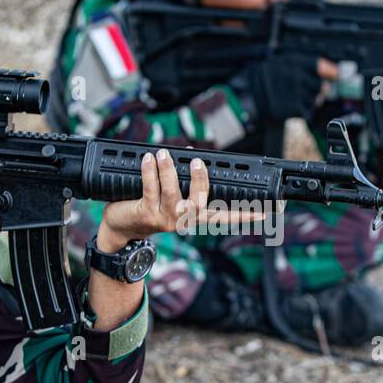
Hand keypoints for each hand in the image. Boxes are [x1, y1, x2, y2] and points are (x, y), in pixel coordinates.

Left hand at [98, 149, 264, 250]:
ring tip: (164, 153)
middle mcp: (182, 221)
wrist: (120, 228)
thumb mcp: (169, 198)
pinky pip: (151, 188)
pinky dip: (150, 171)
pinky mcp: (147, 213)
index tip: (262, 213)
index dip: (242, 216)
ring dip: (169, 169)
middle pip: (199, 202)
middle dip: (200, 180)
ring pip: (173, 191)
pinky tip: (148, 160)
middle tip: (198, 161)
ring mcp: (165, 219)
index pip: (222, 217)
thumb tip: (189, 154)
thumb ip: (182, 181)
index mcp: (193, 218)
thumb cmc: (146, 208)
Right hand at [242, 51, 327, 122]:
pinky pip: (308, 111)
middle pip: (321, 85)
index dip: (332, 71)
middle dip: (315, 90)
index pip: (321, 66)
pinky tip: (290, 108)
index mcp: (294, 62)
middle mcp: (299, 76)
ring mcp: (298, 92)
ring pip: (315, 99)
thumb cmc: (260, 80)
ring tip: (291, 99)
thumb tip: (325, 73)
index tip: (338, 74)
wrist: (246, 97)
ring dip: (308, 101)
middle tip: (303, 92)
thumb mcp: (279, 64)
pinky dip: (302, 112)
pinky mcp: (296, 108)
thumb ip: (300, 67)